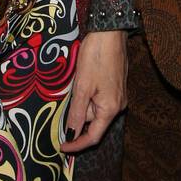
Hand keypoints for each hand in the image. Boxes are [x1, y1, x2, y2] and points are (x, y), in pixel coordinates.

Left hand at [61, 29, 127, 153]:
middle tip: (68, 95)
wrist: (110, 32)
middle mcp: (118, 105)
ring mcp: (118, 96)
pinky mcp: (116, 86)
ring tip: (78, 80)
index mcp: (111, 109)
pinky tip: (84, 79)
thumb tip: (70, 134)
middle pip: (92, 121)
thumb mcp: (82, 87)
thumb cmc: (96, 58)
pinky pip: (99, 99)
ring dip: (82, 101)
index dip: (76, 144)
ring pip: (94, 109)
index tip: (61, 148)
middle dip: (77, 113)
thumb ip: (76, 113)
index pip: (93, 137)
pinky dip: (88, 95)